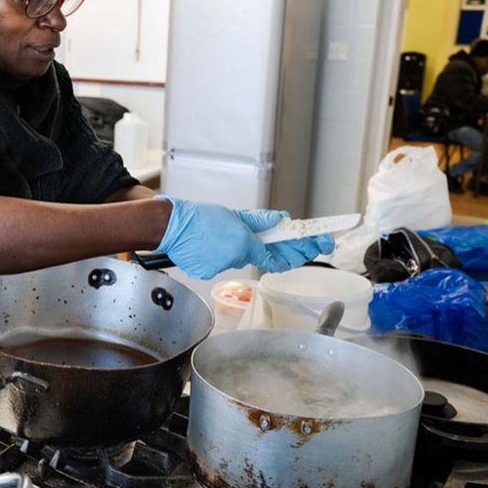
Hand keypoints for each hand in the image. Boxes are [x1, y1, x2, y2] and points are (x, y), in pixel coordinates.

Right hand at [154, 197, 333, 278]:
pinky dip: (217, 256)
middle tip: (299, 246)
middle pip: (260, 258)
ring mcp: (222, 267)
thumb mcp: (234, 214)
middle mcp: (236, 257)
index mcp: (244, 241)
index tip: (316, 247)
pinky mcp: (208, 273)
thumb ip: (258, 221)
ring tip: (219, 235)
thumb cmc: (197, 217)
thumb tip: (279, 221)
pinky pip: (220, 265)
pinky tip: (208, 245)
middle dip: (283, 252)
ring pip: (237, 260)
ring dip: (234, 250)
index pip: (277, 254)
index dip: (299, 251)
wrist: (171, 226)